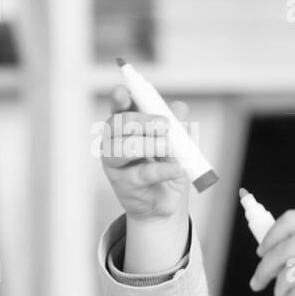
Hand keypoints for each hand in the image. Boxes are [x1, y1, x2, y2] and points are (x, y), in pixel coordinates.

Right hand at [98, 85, 190, 223]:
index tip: (125, 92)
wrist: (164, 203)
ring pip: (124, 148)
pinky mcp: (122, 184)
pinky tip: (176, 169)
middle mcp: (114, 143)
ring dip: (151, 146)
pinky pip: (142, 173)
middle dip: (142, 122)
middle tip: (165, 126)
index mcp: (126, 128)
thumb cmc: (165, 169)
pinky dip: (163, 170)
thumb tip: (180, 108)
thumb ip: (177, 126)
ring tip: (170, 150)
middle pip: (118, 124)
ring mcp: (114, 164)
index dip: (119, 98)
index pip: (118, 108)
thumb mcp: (177, 144)